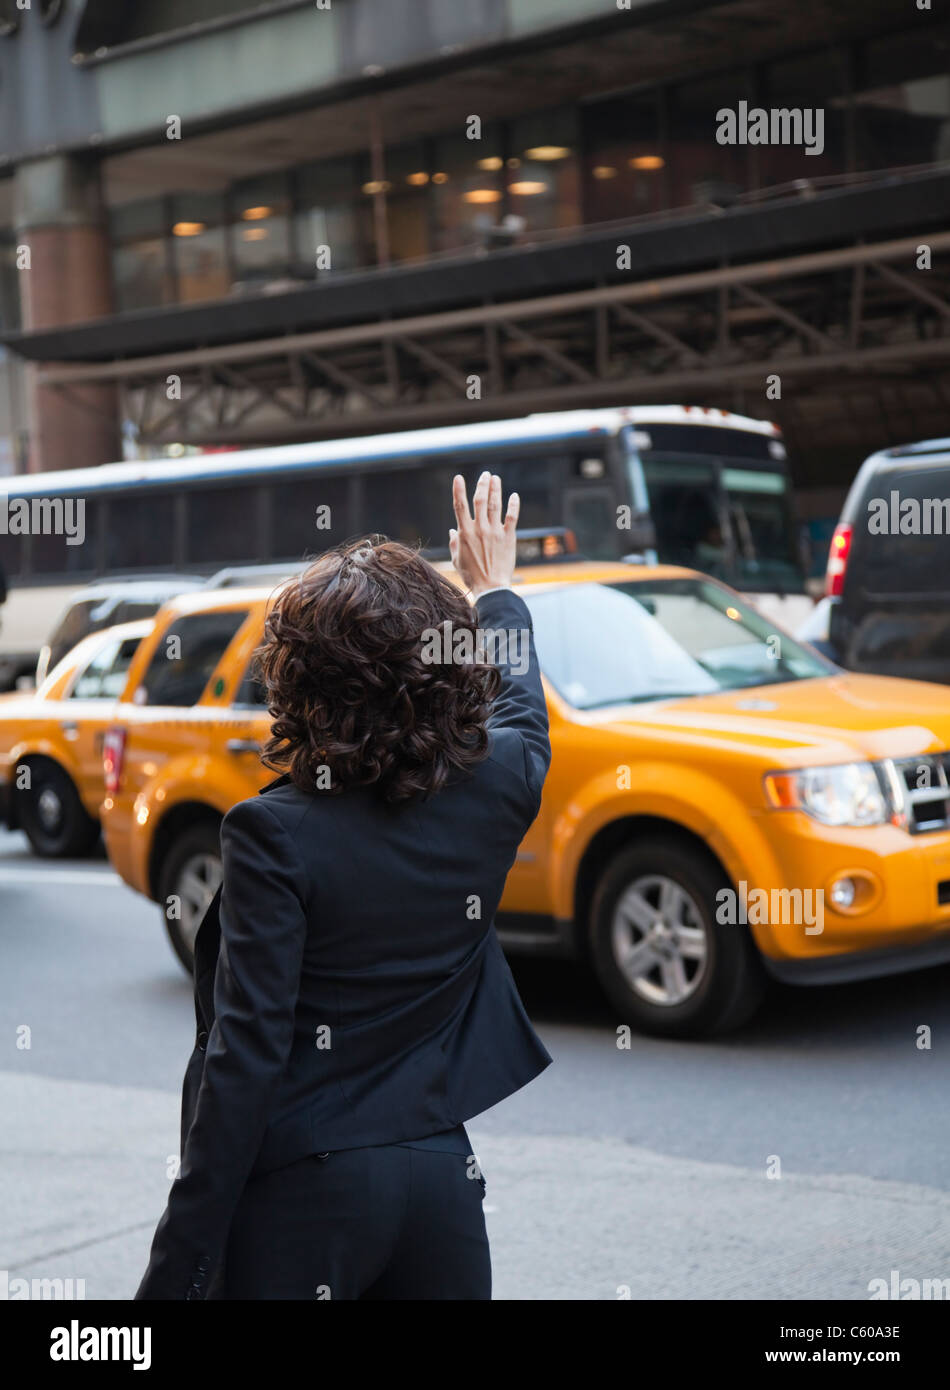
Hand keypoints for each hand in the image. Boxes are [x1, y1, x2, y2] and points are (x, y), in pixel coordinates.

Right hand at [450, 472, 519, 600]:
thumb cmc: (472, 576)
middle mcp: (480, 529)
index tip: (458, 477)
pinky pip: (512, 517)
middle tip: (485, 475)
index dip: (458, 490)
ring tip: (495, 478)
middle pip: (480, 500)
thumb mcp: (457, 560)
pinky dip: (513, 505)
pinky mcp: (508, 537)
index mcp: (465, 533)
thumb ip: (454, 543)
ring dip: (495, 489)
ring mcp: (495, 532)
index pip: (460, 506)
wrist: (491, 587)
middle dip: (482, 484)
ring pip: (495, 505)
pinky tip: (514, 496)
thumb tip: (452, 530)